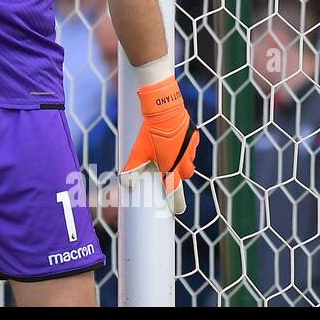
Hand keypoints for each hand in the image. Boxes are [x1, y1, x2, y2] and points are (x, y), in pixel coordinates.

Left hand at [120, 76, 198, 214]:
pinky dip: (184, 146)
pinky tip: (174, 139)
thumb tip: (126, 185)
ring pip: (189, 160)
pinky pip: (190, 146)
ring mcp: (191, 148)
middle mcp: (184, 161)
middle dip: (179, 176)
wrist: (163, 110)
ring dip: (182, 160)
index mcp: (172, 168)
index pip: (176, 191)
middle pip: (186, 175)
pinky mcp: (194, 136)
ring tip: (169, 151)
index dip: (177, 202)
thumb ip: (132, 170)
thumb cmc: (150, 132)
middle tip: (169, 171)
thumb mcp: (138, 152)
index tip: (178, 210)